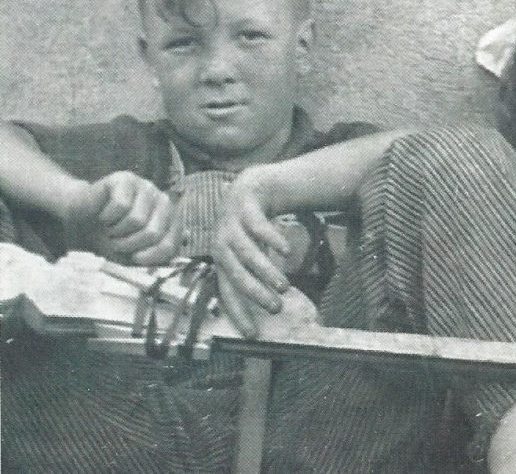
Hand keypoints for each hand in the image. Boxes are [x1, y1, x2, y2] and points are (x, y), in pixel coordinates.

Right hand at [66, 171, 180, 264]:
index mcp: (171, 220)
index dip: (150, 258)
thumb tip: (173, 258)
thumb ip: (153, 257)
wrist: (81, 218)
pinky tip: (104, 215)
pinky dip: (107, 217)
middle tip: (115, 243)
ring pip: (136, 220)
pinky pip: (121, 205)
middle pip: (153, 233)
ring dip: (116, 231)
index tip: (134, 259)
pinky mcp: (126, 179)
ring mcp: (146, 187)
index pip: (169, 244)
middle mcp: (163, 201)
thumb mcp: (132, 254)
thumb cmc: (111, 237)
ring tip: (111, 228)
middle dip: (129, 245)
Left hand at [211, 168, 290, 337]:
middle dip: (254, 293)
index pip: (227, 291)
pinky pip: (258, 226)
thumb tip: (273, 306)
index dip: (238, 313)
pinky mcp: (244, 207)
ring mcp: (231, 224)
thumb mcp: (250, 250)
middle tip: (276, 308)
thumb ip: (256, 274)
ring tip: (285, 285)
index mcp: (222, 260)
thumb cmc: (252, 228)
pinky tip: (287, 251)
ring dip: (265, 270)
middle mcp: (221, 244)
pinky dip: (272, 239)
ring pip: (246, 251)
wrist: (252, 187)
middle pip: (235, 273)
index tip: (253, 334)